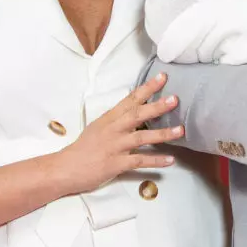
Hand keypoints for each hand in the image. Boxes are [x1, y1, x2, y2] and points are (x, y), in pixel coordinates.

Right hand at [55, 73, 182, 194]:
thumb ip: (116, 119)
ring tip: (180, 130)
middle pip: (137, 115)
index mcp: (109, 118)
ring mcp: (115, 147)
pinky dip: (156, 161)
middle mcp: (113, 129)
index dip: (147, 88)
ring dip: (162, 134)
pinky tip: (171, 160)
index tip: (162, 78)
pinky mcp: (116, 164)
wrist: (66, 168)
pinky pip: (139, 161)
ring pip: (142, 137)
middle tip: (175, 99)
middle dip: (157, 106)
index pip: (130, 100)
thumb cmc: (83, 148)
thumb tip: (134, 109)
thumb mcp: (98, 127)